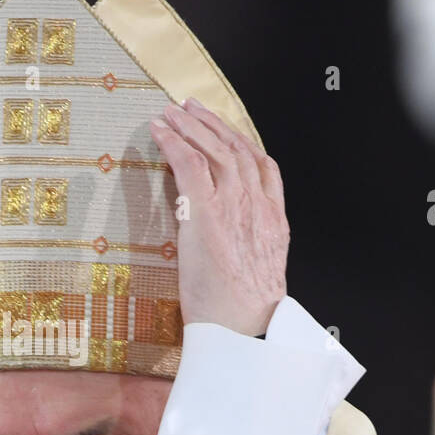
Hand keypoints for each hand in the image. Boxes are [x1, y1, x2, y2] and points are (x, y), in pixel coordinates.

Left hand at [148, 97, 287, 336]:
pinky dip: (174, 142)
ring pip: (215, 151)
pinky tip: (160, 131)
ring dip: (192, 126)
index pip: (262, 167)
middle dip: (213, 124)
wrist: (242, 327)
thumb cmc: (244, 310)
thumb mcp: (262, 269)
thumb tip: (232, 236)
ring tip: (173, 112)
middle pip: (237, 150)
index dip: (241, 143)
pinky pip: (188, 165)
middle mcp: (257, 205)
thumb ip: (252, 243)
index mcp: (274, 219)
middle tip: (192, 108)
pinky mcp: (205, 213)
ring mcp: (233, 206)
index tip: (226, 132)